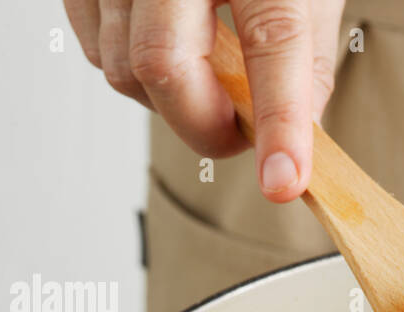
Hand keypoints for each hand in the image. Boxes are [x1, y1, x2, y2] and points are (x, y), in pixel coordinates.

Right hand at [64, 0, 344, 201]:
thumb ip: (308, 59)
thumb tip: (298, 134)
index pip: (273, 39)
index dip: (280, 120)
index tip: (283, 180)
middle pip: (165, 64)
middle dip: (202, 124)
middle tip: (238, 137)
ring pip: (123, 68)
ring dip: (170, 102)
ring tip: (208, 82)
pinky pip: (95, 52)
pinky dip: (135, 75)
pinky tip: (169, 52)